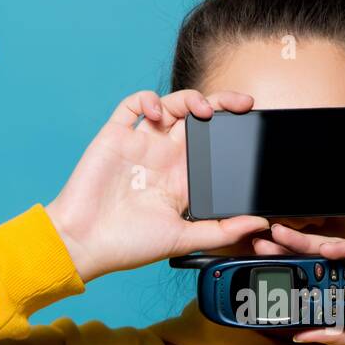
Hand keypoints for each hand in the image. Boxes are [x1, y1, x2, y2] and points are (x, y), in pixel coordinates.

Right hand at [45, 89, 268, 281]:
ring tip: (201, 110)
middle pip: (198, 119)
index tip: (252, 127)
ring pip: (171, 106)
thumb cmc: (129, 246)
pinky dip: (148, 99)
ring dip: (189, 99)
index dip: (232, 132)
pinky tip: (158, 113)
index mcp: (182, 180)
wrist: (85, 243)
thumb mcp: (184, 240)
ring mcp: (141, 145)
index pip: (214, 146)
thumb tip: (259, 223)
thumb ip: (223, 231)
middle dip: (221, 104)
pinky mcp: (116, 136)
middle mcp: (164, 158)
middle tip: (242, 104)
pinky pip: (133, 105)